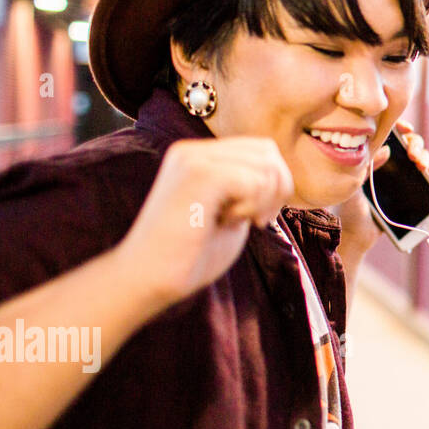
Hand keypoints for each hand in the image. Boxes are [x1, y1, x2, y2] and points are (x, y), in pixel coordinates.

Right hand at [115, 137, 294, 306]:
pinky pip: (253, 180)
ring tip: (238, 221)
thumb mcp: (229, 211)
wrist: (147, 279)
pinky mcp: (197, 175)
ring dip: (263, 200)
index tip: (260, 216)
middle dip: (277, 189)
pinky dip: (251, 206)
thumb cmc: (189, 254)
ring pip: (265, 165)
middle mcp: (193, 150)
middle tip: (258, 221)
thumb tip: (281, 172)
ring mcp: (192, 159)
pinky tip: (227, 222)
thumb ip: (249, 187)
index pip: (262, 149)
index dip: (275, 183)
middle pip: (268, 151)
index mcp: (198, 156)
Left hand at [330, 119, 428, 257]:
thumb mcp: (355, 182)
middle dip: (415, 144)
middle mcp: (388, 163)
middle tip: (413, 154)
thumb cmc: (348, 207)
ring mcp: (399, 176)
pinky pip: (424, 176)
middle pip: (407, 144)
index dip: (400, 128)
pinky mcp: (409, 190)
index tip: (406, 129)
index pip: (389, 134)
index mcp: (372, 155)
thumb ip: (369, 165)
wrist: (353, 233)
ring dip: (424, 156)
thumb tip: (387, 150)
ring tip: (422, 164)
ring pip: (419, 157)